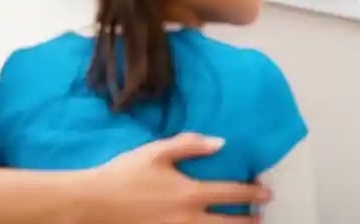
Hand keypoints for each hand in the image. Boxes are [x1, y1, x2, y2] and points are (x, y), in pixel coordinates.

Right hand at [88, 133, 269, 222]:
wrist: (93, 203)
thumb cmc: (125, 174)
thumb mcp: (157, 152)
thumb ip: (190, 145)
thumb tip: (221, 143)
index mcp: (190, 193)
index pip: (232, 193)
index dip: (253, 193)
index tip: (266, 192)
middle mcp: (188, 218)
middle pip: (229, 223)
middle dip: (249, 220)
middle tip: (262, 216)